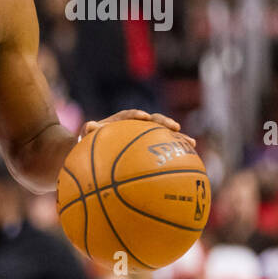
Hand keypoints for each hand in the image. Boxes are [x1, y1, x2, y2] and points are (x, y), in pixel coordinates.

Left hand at [79, 110, 193, 148]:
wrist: (91, 154)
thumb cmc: (88, 144)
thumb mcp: (86, 137)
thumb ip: (88, 131)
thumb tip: (90, 125)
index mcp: (119, 122)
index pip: (129, 115)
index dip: (136, 115)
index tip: (143, 118)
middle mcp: (134, 127)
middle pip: (153, 122)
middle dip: (164, 123)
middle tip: (175, 127)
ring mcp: (143, 137)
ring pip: (163, 135)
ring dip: (177, 138)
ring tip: (191, 143)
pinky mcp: (149, 149)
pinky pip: (163, 151)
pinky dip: (174, 155)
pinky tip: (189, 163)